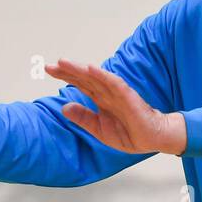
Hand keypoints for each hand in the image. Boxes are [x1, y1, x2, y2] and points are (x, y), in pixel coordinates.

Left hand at [45, 59, 186, 154]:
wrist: (152, 139)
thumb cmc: (130, 133)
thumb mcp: (99, 129)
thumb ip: (83, 117)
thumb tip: (64, 107)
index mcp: (100, 99)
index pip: (80, 84)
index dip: (65, 76)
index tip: (49, 70)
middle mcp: (107, 93)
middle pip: (84, 78)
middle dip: (67, 70)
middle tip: (50, 65)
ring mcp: (117, 93)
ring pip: (95, 78)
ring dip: (80, 69)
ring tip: (64, 62)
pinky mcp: (128, 96)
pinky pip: (114, 83)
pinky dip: (103, 75)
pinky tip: (91, 69)